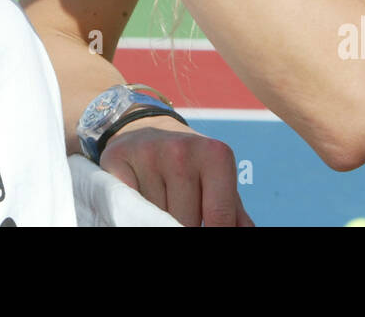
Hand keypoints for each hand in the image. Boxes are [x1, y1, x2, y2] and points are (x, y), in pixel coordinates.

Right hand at [99, 115, 255, 226]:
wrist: (147, 128)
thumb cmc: (190, 164)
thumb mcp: (217, 180)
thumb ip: (234, 212)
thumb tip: (247, 234)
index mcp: (216, 155)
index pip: (219, 218)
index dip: (213, 235)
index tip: (204, 232)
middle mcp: (182, 150)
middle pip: (185, 221)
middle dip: (183, 226)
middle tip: (181, 213)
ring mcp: (148, 153)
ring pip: (154, 216)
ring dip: (156, 218)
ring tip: (160, 201)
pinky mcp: (117, 158)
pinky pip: (127, 204)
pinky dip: (132, 210)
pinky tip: (139, 198)